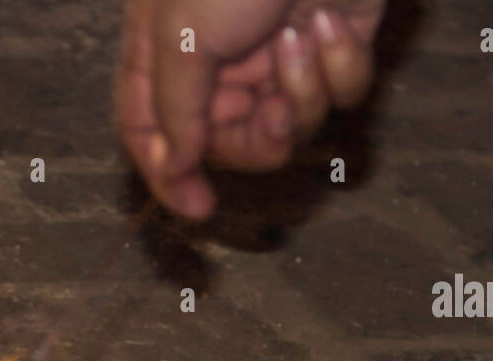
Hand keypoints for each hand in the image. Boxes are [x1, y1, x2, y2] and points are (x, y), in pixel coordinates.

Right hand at [117, 0, 385, 219]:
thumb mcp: (182, 34)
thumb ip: (174, 109)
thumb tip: (177, 164)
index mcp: (165, 50)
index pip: (151, 131)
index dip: (170, 175)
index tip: (198, 209)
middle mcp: (220, 61)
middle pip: (227, 142)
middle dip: (258, 137)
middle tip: (275, 113)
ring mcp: (279, 54)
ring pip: (290, 124)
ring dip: (303, 91)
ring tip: (302, 36)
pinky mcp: (336, 45)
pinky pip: (340, 93)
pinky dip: (341, 65)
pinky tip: (331, 21)